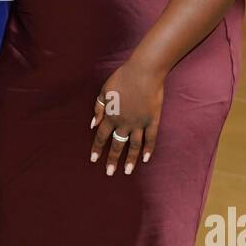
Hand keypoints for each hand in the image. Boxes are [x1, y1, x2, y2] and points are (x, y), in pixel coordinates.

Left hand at [89, 59, 163, 174]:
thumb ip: (98, 108)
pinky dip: (149, 149)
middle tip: (109, 172)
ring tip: (127, 171)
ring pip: (134, 146)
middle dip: (112, 159)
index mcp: (111, 115)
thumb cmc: (122, 78)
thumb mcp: (104, 91)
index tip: (94, 160)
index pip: (101, 136)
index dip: (97, 148)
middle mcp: (124, 122)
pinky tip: (146, 159)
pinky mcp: (153, 120)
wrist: (144, 72)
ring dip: (130, 160)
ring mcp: (140, 123)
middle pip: (117, 145)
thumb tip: (92, 124)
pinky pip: (151, 138)